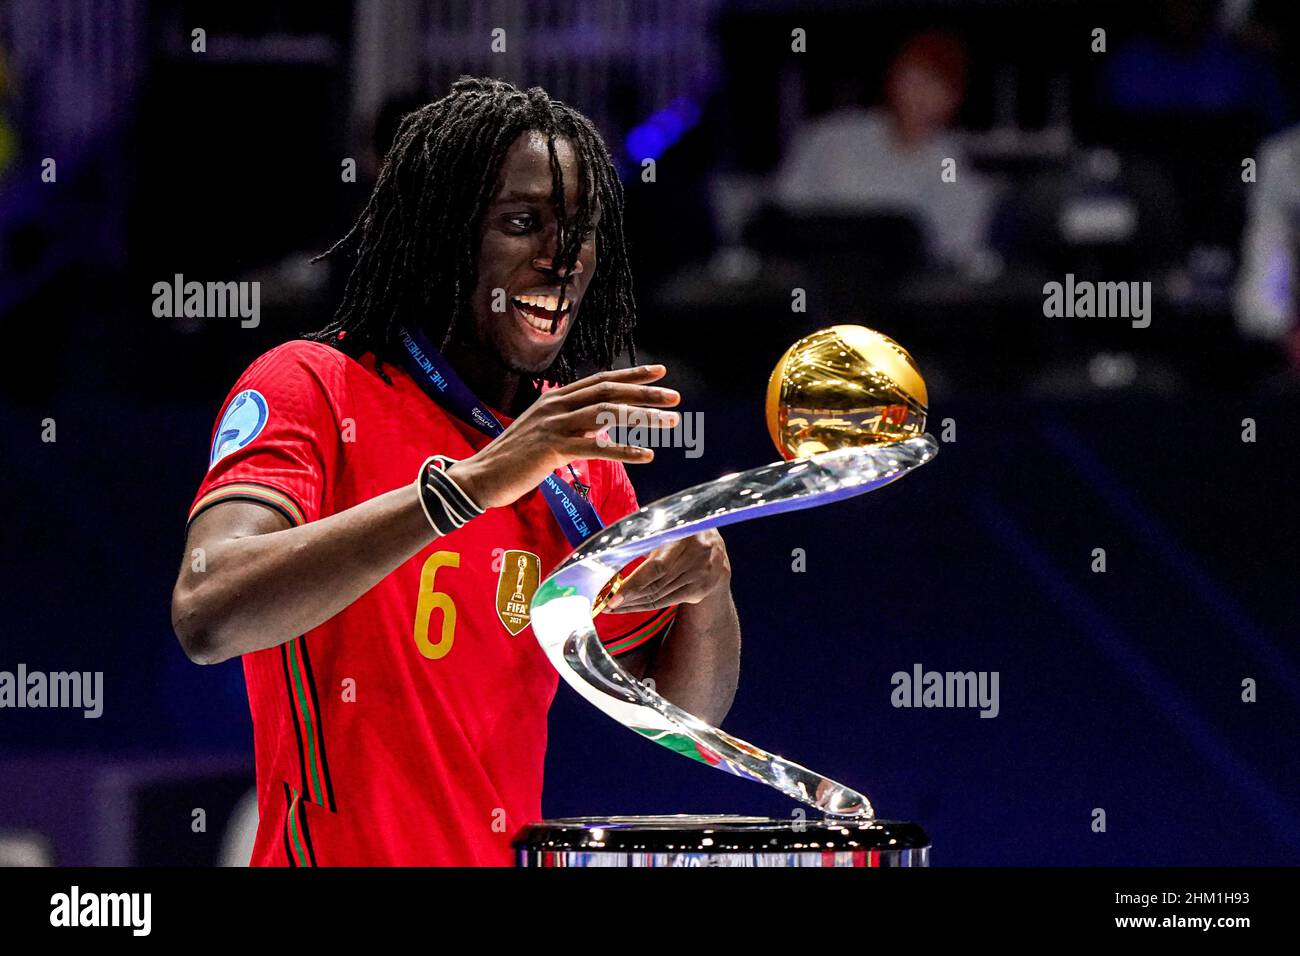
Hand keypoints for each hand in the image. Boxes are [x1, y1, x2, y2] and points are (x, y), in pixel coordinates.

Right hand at [446, 365, 679, 509]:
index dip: (632, 376)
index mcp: (555, 398)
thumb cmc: (513, 460)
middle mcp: (556, 405)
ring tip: (671, 422)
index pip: (601, 380)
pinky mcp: (551, 449)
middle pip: (609, 392)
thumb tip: (600, 429)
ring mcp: (553, 425)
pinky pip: (595, 447)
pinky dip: (623, 450)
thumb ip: (573, 427)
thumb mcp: (545, 434)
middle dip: (644, 393)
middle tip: (674, 397)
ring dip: (642, 417)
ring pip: (607, 415)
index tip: (659, 373)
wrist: (478, 476)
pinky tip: (646, 455)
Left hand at [607, 529, 729, 612]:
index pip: (656, 568)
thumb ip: (645, 539)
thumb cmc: (681, 534)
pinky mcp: (700, 590)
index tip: (614, 597)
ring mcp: (700, 577)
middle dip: (628, 597)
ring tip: (614, 607)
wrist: (716, 547)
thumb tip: (611, 554)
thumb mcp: (667, 529)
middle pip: (656, 585)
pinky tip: (632, 604)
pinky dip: (646, 604)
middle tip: (605, 604)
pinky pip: (667, 601)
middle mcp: (695, 559)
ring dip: (634, 603)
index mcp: (683, 538)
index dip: (634, 584)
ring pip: (660, 596)